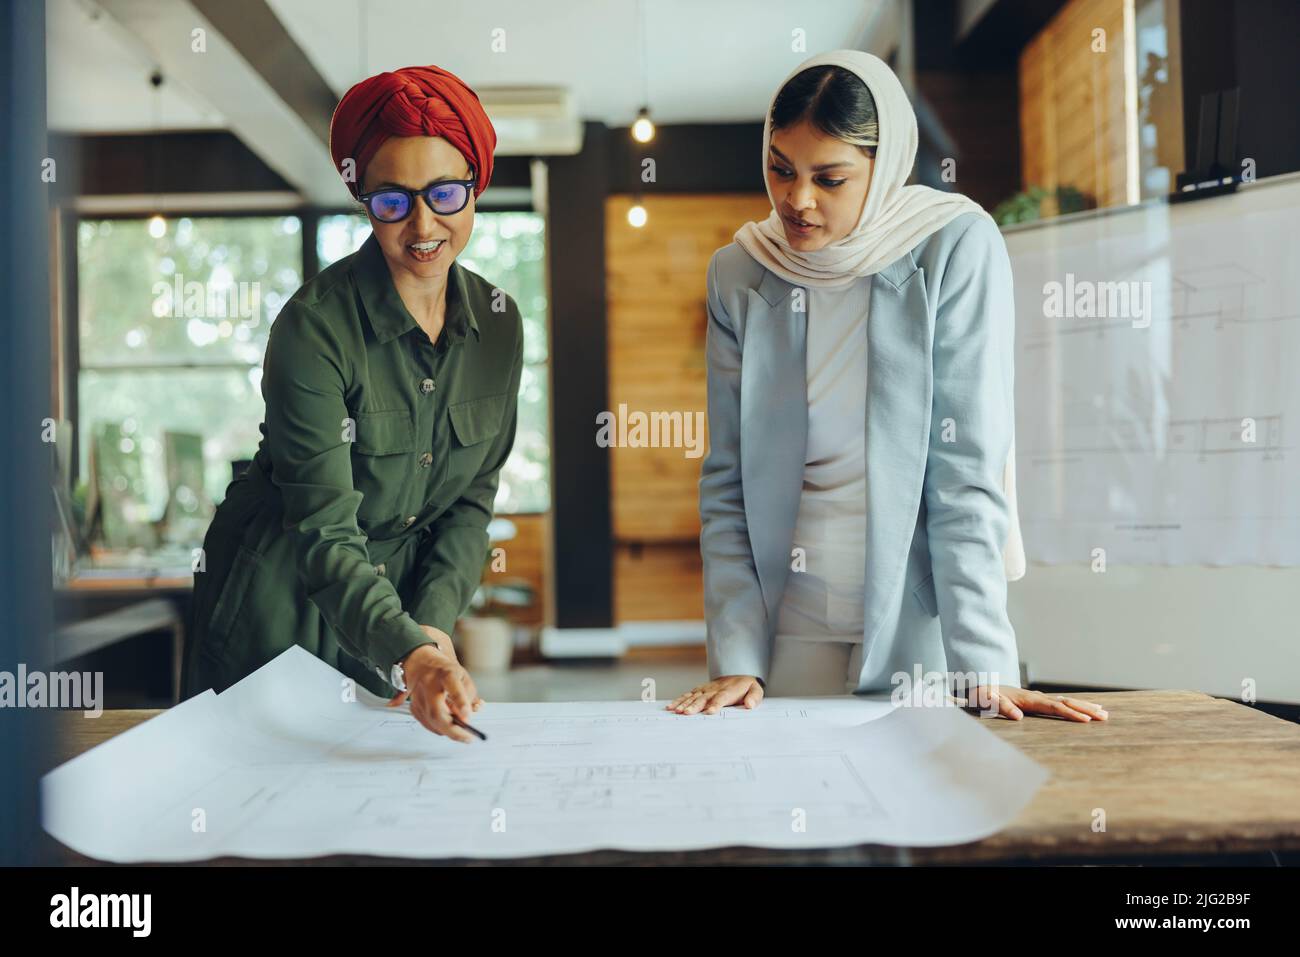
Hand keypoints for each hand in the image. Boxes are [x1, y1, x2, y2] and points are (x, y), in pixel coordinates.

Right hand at [386, 630, 483, 742]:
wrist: (421, 663)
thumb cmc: (445, 671)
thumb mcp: (463, 676)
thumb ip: (468, 694)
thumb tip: (466, 716)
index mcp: (445, 672)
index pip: (452, 686)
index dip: (460, 702)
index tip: (467, 717)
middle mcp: (429, 684)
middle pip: (437, 711)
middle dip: (452, 729)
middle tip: (467, 738)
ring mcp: (418, 696)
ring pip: (431, 720)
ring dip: (448, 731)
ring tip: (462, 734)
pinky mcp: (414, 706)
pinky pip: (427, 723)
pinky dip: (439, 729)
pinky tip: (448, 728)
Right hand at [667, 676, 763, 713]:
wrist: (738, 673)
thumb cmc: (746, 687)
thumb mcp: (756, 690)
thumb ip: (754, 697)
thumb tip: (750, 705)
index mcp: (729, 691)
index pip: (721, 698)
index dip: (715, 704)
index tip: (709, 711)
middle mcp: (715, 689)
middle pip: (704, 698)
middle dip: (695, 706)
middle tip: (686, 713)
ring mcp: (705, 689)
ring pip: (693, 696)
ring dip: (684, 703)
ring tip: (676, 711)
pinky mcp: (699, 690)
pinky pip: (688, 694)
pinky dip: (679, 700)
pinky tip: (671, 706)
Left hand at [961, 685, 1108, 721]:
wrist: (976, 685)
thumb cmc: (981, 695)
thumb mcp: (987, 701)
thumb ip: (1000, 707)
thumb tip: (1018, 717)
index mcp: (1027, 699)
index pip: (1054, 707)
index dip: (1070, 713)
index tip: (1086, 720)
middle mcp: (1035, 697)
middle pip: (1065, 702)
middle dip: (1085, 709)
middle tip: (1105, 716)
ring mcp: (1036, 698)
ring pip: (1065, 701)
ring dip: (1083, 706)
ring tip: (1103, 713)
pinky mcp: (1034, 701)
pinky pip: (1058, 703)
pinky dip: (1073, 705)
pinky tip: (1082, 709)